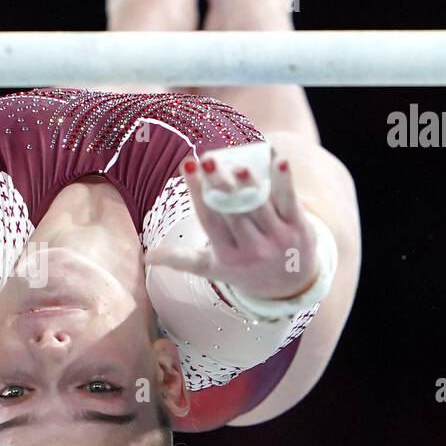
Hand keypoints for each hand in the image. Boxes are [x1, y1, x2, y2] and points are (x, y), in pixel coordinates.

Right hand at [145, 150, 317, 299]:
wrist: (290, 285)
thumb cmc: (242, 269)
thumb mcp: (211, 268)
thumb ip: (180, 260)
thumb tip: (147, 257)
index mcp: (226, 255)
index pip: (209, 220)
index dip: (198, 193)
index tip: (187, 167)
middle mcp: (252, 249)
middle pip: (233, 213)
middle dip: (220, 187)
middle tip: (209, 160)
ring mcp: (277, 239)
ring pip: (260, 208)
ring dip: (249, 186)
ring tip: (238, 166)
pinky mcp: (298, 228)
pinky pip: (290, 202)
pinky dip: (284, 182)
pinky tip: (279, 161)